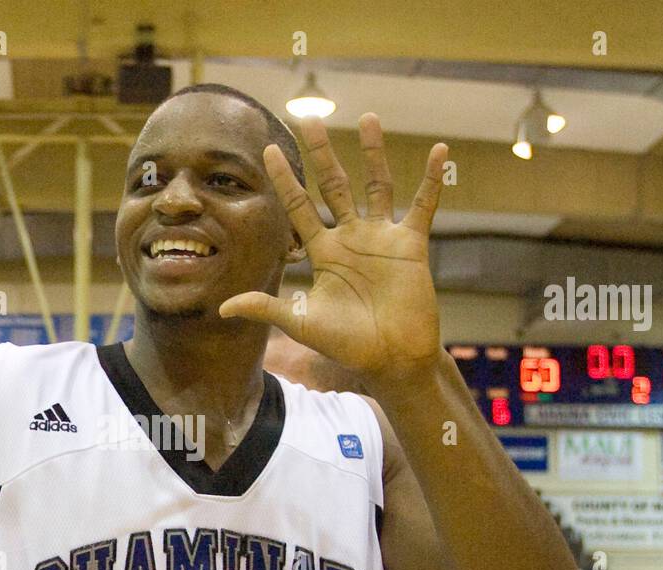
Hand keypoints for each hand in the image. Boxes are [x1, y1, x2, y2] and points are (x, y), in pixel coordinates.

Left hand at [219, 114, 447, 384]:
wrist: (391, 359)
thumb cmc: (347, 344)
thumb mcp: (301, 323)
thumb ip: (266, 308)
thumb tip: (223, 309)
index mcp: (323, 251)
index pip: (299, 207)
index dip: (285, 180)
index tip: (269, 150)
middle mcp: (351, 237)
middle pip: (333, 185)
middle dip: (321, 153)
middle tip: (308, 117)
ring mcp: (382, 238)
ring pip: (376, 185)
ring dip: (373, 152)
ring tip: (367, 117)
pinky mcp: (411, 245)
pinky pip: (423, 205)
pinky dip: (431, 180)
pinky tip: (438, 150)